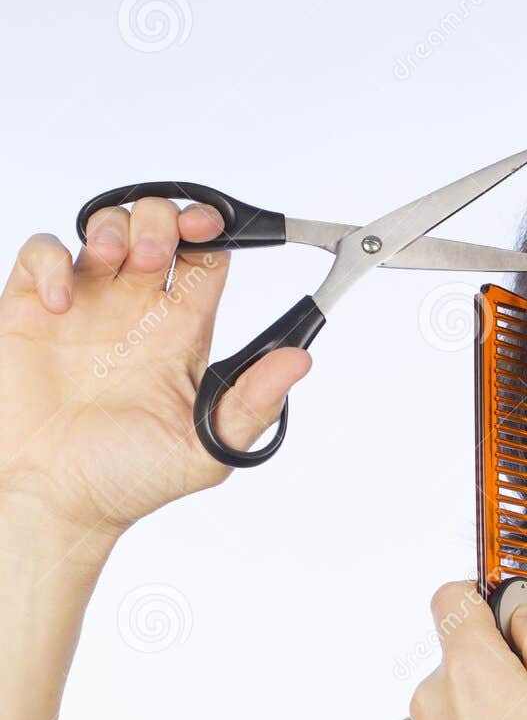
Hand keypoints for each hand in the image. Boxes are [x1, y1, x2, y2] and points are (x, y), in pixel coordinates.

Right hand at [0, 193, 312, 551]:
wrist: (55, 500)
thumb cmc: (127, 480)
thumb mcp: (205, 448)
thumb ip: (253, 403)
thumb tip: (300, 361)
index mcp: (181, 334)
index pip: (207, 259)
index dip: (213, 232)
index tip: (211, 229)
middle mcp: (136, 311)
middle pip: (159, 227)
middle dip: (161, 219)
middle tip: (155, 254)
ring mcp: (86, 306)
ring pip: (103, 227)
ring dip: (112, 227)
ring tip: (112, 259)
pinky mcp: (33, 308)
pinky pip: (41, 253)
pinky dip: (51, 262)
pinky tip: (61, 302)